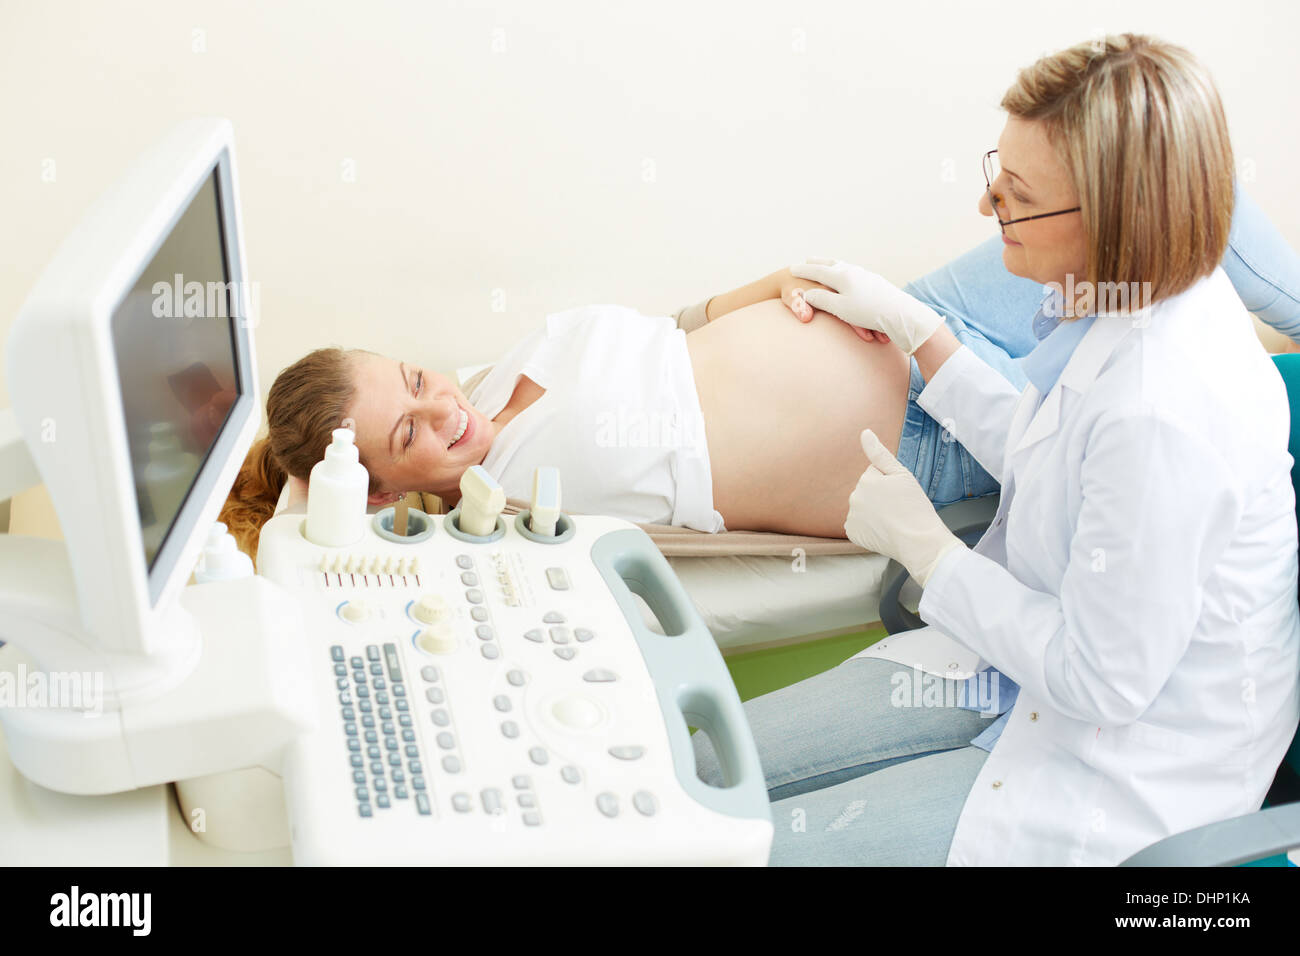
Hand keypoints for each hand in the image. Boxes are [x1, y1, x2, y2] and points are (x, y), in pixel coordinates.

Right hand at [790, 258, 944, 354]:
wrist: (901, 313)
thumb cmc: (868, 312)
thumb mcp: (839, 308)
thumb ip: (821, 299)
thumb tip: (808, 294)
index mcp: (842, 276)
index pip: (817, 270)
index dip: (804, 270)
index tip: (792, 268)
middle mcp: (853, 272)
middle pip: (831, 264)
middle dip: (818, 263)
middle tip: (807, 260)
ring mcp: (866, 276)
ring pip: (845, 267)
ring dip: (833, 265)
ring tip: (826, 265)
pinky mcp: (876, 283)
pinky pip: (856, 274)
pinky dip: (846, 271)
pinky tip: (849, 275)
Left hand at [845, 429, 964, 586]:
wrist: (919, 542)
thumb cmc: (915, 507)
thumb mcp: (902, 475)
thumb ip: (879, 453)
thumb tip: (864, 433)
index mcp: (866, 480)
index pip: (875, 475)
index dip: (890, 484)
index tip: (901, 495)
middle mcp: (854, 497)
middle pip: (867, 491)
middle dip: (879, 497)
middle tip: (899, 509)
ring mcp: (852, 516)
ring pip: (863, 508)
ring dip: (874, 512)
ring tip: (893, 520)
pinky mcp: (852, 533)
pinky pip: (858, 525)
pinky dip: (868, 527)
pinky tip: (883, 530)